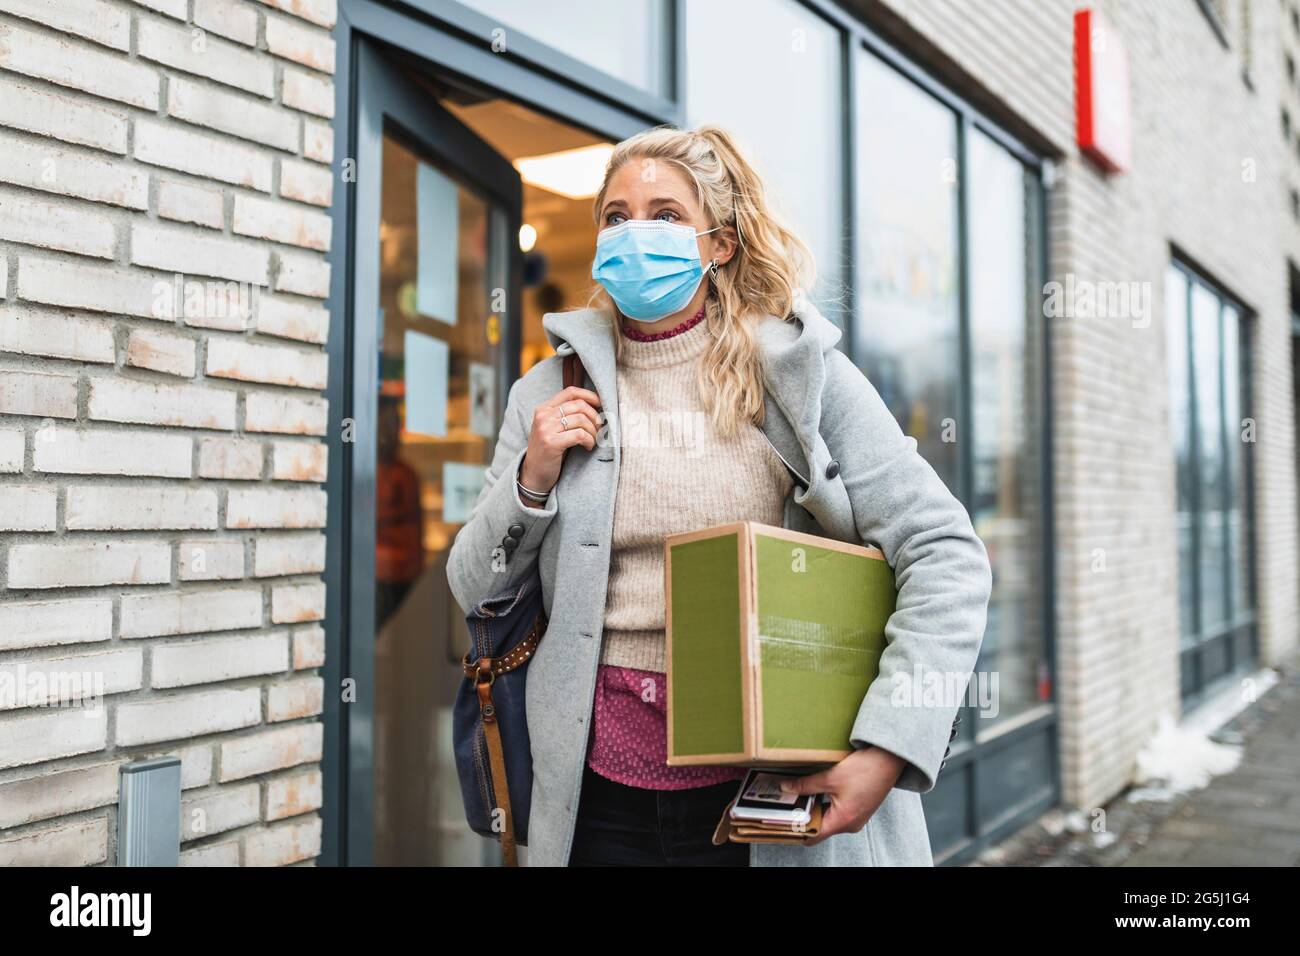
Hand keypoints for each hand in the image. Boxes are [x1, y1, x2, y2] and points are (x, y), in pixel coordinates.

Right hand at [518, 385, 602, 492]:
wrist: (533, 474)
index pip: (571, 392)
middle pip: (579, 405)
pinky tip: (588, 447)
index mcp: (543, 408)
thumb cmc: (549, 451)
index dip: (589, 396)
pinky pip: (579, 435)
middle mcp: (543, 416)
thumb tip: (596, 405)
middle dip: (595, 417)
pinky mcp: (551, 443)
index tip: (600, 404)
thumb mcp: (553, 428)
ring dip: (593, 431)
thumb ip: (567, 415)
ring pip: (581, 420)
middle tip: (599, 429)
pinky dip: (589, 441)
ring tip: (593, 440)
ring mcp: (545, 429)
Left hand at [779, 746, 906, 845]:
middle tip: (788, 802)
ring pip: (829, 817)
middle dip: (804, 814)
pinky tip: (818, 789)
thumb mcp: (830, 777)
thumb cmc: (865, 770)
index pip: (814, 835)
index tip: (783, 819)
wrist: (889, 759)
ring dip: (816, 806)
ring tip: (801, 793)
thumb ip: (805, 785)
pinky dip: (827, 802)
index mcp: (843, 821)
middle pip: (821, 826)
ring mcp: (856, 817)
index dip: (797, 829)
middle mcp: (851, 824)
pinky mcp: (859, 808)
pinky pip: (838, 811)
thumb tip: (786, 788)